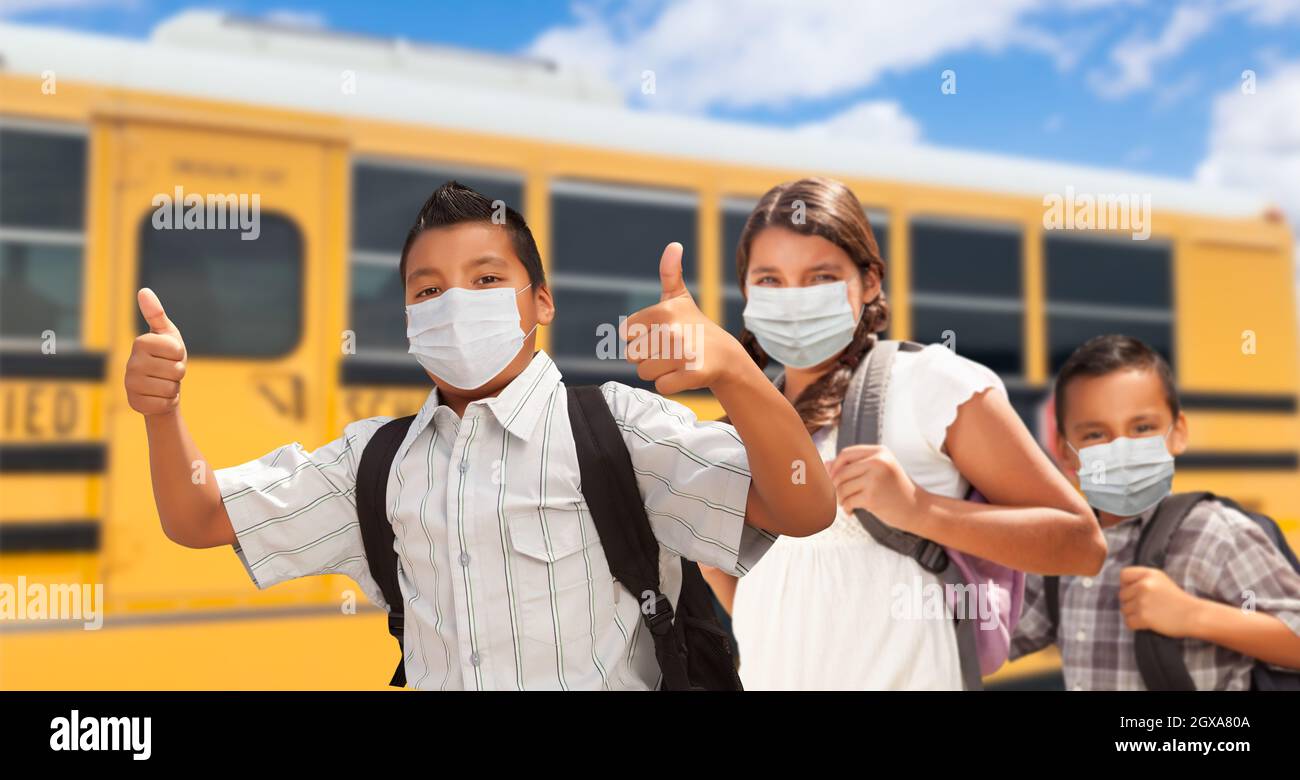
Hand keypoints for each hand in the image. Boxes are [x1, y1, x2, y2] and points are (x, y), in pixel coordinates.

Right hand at [125, 288, 187, 415]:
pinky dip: (167, 401)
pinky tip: (158, 396)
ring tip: (163, 382)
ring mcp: (131, 384)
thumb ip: (156, 314)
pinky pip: (165, 403)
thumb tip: (144, 291)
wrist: (159, 387)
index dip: (180, 354)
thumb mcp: (166, 334)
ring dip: (173, 387)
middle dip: (178, 372)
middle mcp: (131, 363)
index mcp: (140, 343)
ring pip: (171, 388)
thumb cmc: (166, 357)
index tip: (171, 354)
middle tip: (167, 370)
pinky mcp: (135, 403)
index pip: (177, 350)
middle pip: (177, 370)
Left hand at [622, 242, 746, 394]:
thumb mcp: (680, 298)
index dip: (639, 337)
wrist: (726, 355)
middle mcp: (672, 331)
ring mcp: (684, 354)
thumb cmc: (694, 325)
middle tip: (668, 350)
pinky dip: (670, 384)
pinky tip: (683, 374)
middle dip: (647, 357)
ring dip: (658, 371)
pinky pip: (662, 386)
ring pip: (644, 373)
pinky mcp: (693, 374)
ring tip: (676, 362)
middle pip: (632, 356)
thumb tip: (673, 245)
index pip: (626, 333)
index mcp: (663, 312)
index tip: (658, 333)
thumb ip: (670, 272)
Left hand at [826, 444, 919, 528]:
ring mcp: (875, 478)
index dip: (835, 467)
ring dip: (840, 499)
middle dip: (836, 486)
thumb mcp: (878, 472)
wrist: (918, 508)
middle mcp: (878, 461)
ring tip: (847, 504)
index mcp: (879, 452)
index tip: (834, 479)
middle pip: (841, 472)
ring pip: (842, 487)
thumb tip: (824, 463)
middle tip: (840, 497)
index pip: (845, 454)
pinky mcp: (872, 496)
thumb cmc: (895, 490)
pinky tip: (851, 512)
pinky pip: (848, 501)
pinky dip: (846, 508)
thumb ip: (854, 466)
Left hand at [1119, 566, 1199, 636]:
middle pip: (1121, 595)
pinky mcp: (1143, 616)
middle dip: (1130, 602)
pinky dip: (1135, 625)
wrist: (1194, 616)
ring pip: (1124, 609)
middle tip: (1147, 606)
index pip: (1123, 575)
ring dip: (1133, 614)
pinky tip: (1147, 623)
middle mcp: (1144, 585)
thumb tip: (1121, 586)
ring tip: (1150, 614)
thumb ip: (1142, 580)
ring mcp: (1143, 601)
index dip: (1126, 584)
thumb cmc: (1177, 600)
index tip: (1136, 592)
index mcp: (1148, 573)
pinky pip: (1128, 622)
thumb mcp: (1160, 580)